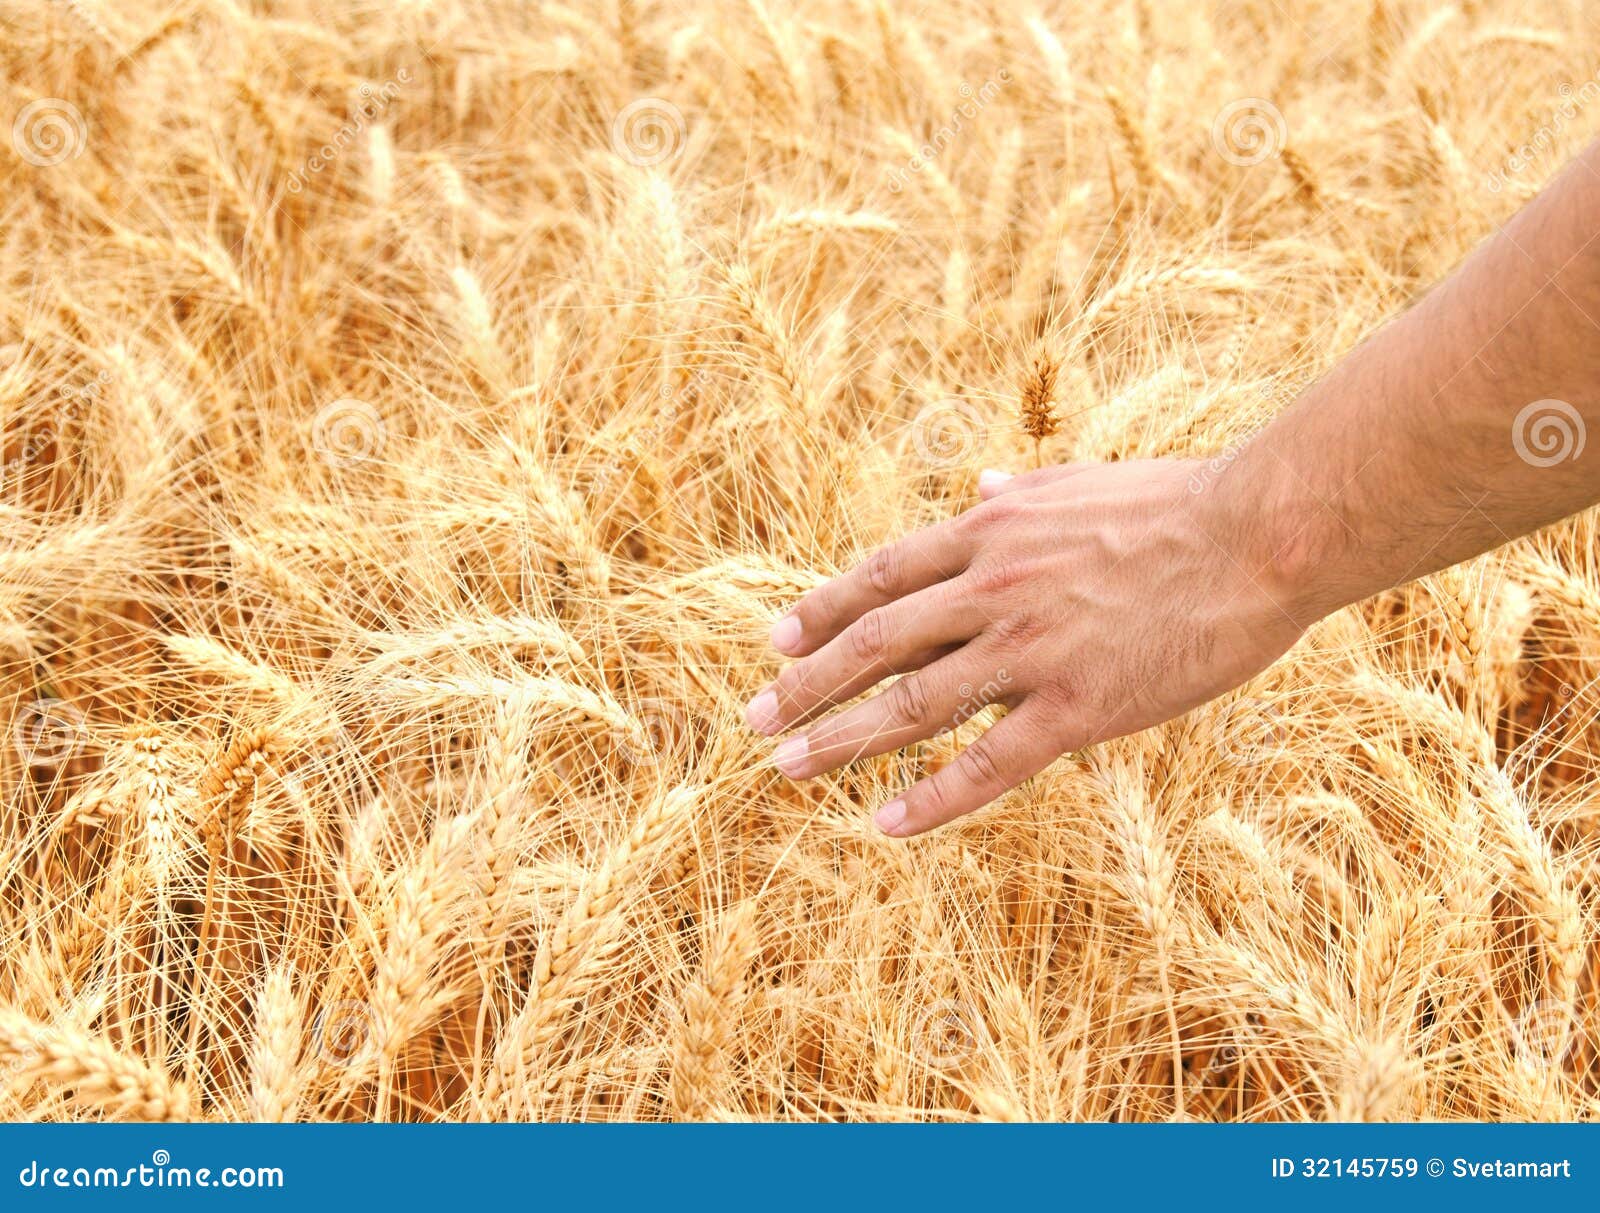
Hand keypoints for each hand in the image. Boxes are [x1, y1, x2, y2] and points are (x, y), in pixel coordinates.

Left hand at [743, 459, 1312, 836]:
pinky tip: (885, 825)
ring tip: (787, 770)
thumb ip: (1020, 495)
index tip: (774, 641)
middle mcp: (992, 589)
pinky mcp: (1078, 705)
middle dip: (806, 683)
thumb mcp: (1081, 483)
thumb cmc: (1180, 505)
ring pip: (913, 704)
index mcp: (992, 535)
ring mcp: (1030, 648)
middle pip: (876, 642)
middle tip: (754, 720)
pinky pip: (988, 763)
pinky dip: (932, 797)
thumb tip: (978, 489)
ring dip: (842, 740)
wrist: (1261, 533)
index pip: (882, 578)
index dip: (822, 612)